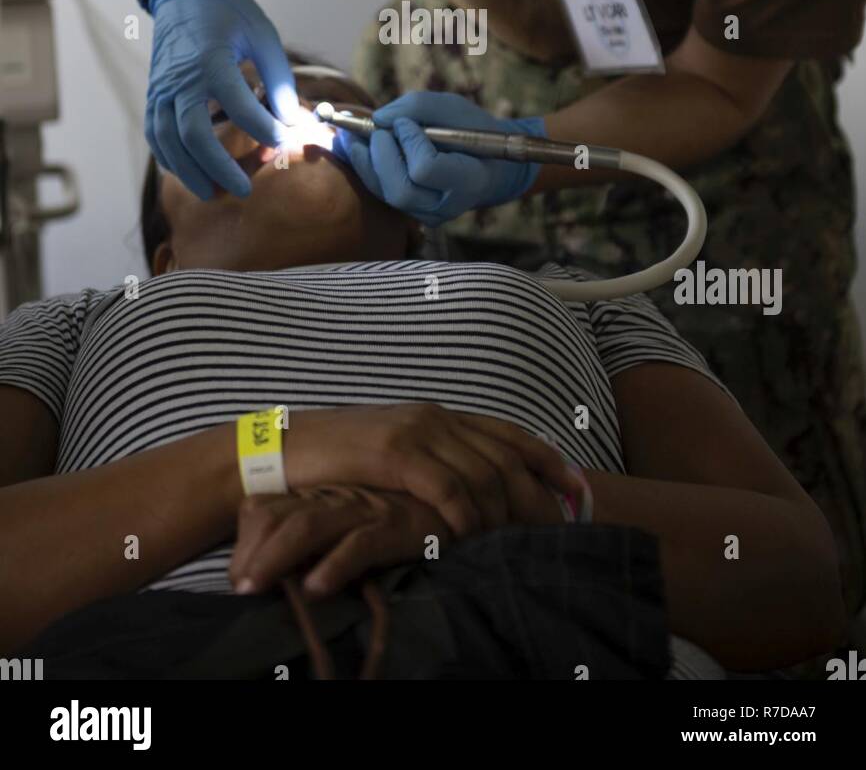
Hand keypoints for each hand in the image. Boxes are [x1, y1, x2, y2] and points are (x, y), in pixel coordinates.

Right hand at [144, 0, 298, 198]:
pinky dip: (169, 158)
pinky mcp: (153, 94)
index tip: (281, 140)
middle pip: (192, 133)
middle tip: (244, 189)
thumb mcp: (263, 35)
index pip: (235, 103)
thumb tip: (290, 120)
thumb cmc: (230, 13)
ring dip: (190, 171)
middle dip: (218, 166)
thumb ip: (278, 78)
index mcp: (210, 58)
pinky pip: (155, 134)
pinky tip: (189, 173)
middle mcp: (180, 77)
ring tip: (214, 193)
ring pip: (168, 140)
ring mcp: (161, 88)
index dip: (260, 126)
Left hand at [230, 485, 448, 597]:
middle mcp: (334, 497)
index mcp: (320, 493)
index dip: (244, 540)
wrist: (455, 497)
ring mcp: (362, 507)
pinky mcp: (394, 523)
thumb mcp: (350, 520)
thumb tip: (288, 569)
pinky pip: (358, 545)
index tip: (234, 577)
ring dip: (274, 559)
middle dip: (250, 554)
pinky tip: (314, 588)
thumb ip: (320, 534)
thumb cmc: (402, 511)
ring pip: (305, 527)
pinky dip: (334, 567)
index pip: (264, 508)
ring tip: (252, 589)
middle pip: (275, 517)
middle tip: (237, 588)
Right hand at [280, 402, 573, 538]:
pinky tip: (471, 538)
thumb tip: (469, 494)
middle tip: (553, 529)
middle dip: (536, 495)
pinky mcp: (394, 451)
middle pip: (505, 456)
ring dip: (504, 512)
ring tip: (515, 543)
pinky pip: (447, 487)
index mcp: (438, 415)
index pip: (508, 433)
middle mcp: (434, 417)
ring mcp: (416, 431)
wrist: (281, 449)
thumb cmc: (335, 461)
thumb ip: (432, 464)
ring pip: (483, 472)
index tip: (575, 487)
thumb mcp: (393, 454)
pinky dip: (466, 515)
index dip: (547, 459)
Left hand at [332, 90, 546, 225]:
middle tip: (376, 130)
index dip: (410, 143)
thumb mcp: (455, 109)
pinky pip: (381, 193)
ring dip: (364, 161)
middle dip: (380, 156)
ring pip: (385, 194)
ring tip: (351, 133)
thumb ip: (419, 107)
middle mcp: (447, 205)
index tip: (406, 123)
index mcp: (468, 179)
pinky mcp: (412, 213)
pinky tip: (356, 145)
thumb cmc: (475, 133)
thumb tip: (379, 118)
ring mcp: (428, 214)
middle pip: (399, 190)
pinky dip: (365, 167)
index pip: (425, 169)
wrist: (491, 167)